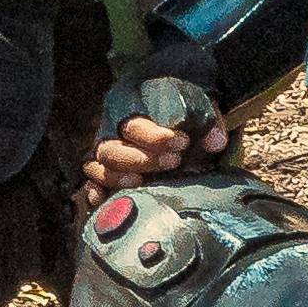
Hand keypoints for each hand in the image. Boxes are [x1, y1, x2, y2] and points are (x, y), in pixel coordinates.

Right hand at [80, 93, 230, 202]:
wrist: (175, 107)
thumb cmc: (185, 109)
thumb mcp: (200, 108)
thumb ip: (208, 121)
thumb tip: (216, 142)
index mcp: (131, 106)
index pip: (134, 124)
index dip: (154, 137)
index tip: (183, 143)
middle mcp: (113, 128)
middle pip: (112, 149)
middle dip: (141, 159)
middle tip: (174, 162)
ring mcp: (106, 151)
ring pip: (98, 166)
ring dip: (118, 177)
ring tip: (141, 183)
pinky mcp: (105, 172)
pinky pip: (91, 182)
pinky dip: (95, 192)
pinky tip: (103, 200)